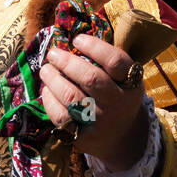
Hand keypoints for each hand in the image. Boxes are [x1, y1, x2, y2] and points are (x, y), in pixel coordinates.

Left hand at [39, 33, 147, 168]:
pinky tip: (47, 91)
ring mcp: (100, 121)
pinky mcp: (83, 137)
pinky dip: (49, 100)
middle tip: (53, 54)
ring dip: (53, 79)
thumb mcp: (123, 81)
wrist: (122, 139)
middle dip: (67, 62)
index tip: (77, 39)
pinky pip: (61, 116)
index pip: (115, 61)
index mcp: (131, 84)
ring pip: (71, 96)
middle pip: (90, 78)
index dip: (94, 47)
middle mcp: (117, 103)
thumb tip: (73, 37)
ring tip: (46, 69)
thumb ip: (106, 62)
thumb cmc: (117, 99)